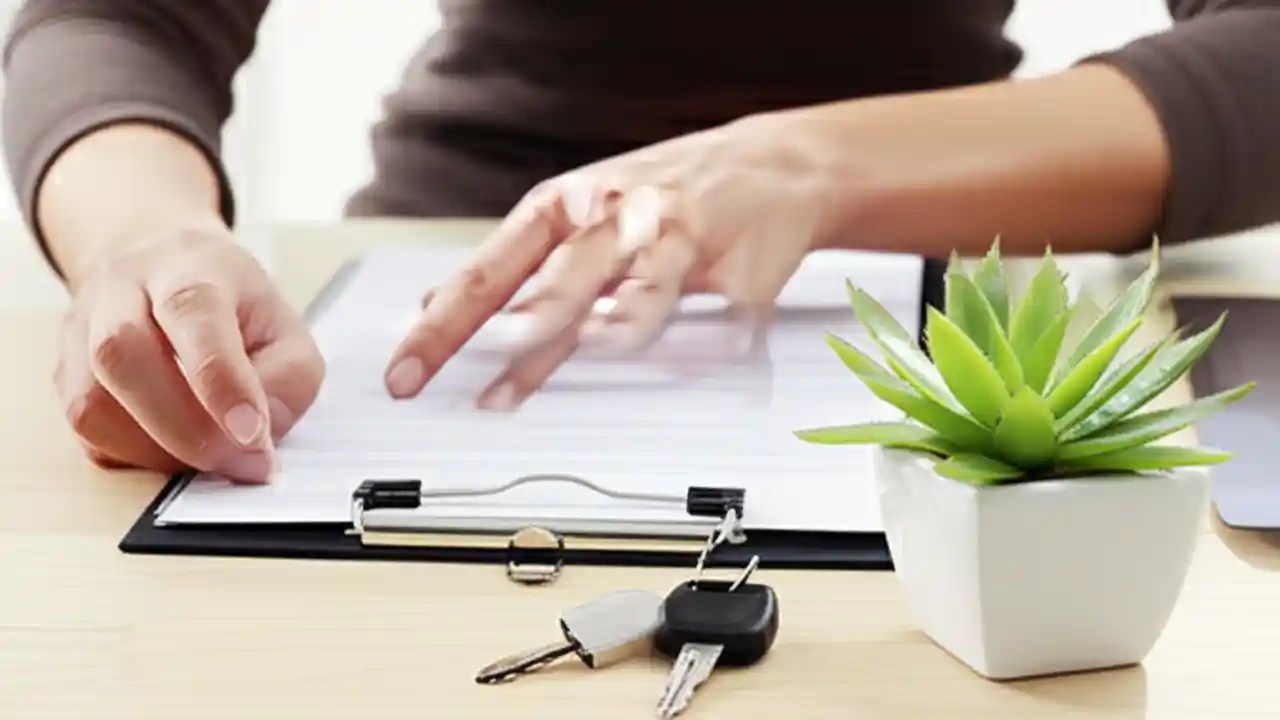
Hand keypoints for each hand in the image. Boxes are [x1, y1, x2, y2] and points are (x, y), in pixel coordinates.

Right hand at [56, 226, 324, 481]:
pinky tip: (173, 450)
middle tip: (235, 461)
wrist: (162, 266)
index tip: (251, 433)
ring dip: (155, 449)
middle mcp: (122, 288)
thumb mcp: (285, 327)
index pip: (193, 312)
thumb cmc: (234, 304)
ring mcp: (82, 330)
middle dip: (184, 427)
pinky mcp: (64, 372)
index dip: (221, 380)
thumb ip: (289, 380)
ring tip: (207, 460)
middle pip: (123, 353)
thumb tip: (257, 438)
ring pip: (91, 400)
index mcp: (189, 264)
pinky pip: (85, 430)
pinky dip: (132, 454)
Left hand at [384, 114, 824, 408]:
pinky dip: (708, 340)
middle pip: (563, 276)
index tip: (407, 372)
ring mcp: (679, 241)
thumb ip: (514, 271)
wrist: (769, 167)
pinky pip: (719, 315)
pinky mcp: (738, 272)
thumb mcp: (573, 218)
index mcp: (563, 209)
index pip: (488, 272)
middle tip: (491, 356)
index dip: (444, 325)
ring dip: (618, 320)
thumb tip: (436, 304)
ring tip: (595, 346)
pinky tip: (699, 356)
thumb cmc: (660, 198)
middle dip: (528, 321)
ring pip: (642, 285)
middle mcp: (616, 218)